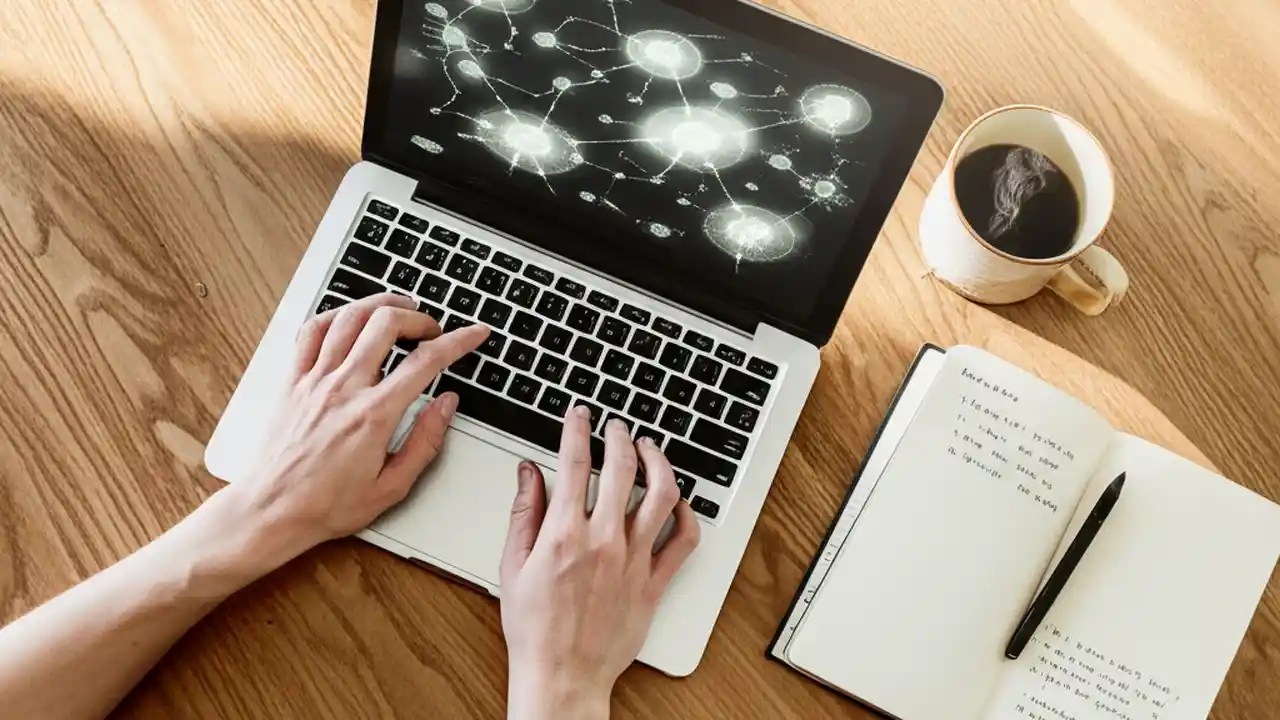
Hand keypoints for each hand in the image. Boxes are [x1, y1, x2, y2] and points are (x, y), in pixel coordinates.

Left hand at [231, 293, 487, 567]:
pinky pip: (312, 331)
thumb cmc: (328, 505)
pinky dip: (335, 315)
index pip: (426, 362)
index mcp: (374, 415)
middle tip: (432, 330)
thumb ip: (425, 441)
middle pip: (386, 324)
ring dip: (380, 306)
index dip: (459, 341)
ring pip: (349, 317)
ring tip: (399, 311)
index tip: (475, 333)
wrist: (273, 511)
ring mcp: (314, 380)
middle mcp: (343, 389)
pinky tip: (350, 319)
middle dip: (419, 318)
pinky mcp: (293, 381)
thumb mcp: (392, 486)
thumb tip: (447, 404)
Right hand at [499, 409, 701, 719]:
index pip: (574, 462)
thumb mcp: (513, 565)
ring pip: (662, 495)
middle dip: (619, 436)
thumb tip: (527, 473)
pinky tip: (679, 500)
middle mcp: (604, 540)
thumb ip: (523, 513)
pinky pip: (683, 540)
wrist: (562, 675)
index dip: (578, 428)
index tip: (580, 414)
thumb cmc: (534, 628)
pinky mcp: (655, 583)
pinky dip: (687, 514)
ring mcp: (634, 560)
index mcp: (564, 533)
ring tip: (650, 450)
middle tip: (616, 426)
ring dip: (658, 463)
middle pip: (623, 468)